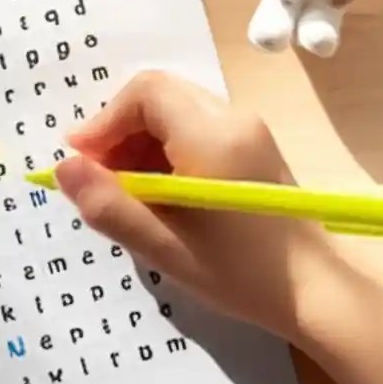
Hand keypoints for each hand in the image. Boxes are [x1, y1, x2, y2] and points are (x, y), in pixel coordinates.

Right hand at [55, 71, 340, 340]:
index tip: (81, 162)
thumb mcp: (164, 246)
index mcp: (212, 135)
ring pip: (176, 114)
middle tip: (101, 181)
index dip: (103, 121)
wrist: (319, 291)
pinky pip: (196, 131)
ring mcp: (248, 131)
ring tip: (130, 197)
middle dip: (120, 133)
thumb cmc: (242, 272)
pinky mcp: (254, 149)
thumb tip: (63, 168)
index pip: (144, 92)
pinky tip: (163, 198)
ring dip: (142, 145)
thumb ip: (109, 205)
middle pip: (159, 98)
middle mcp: (233, 119)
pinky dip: (167, 153)